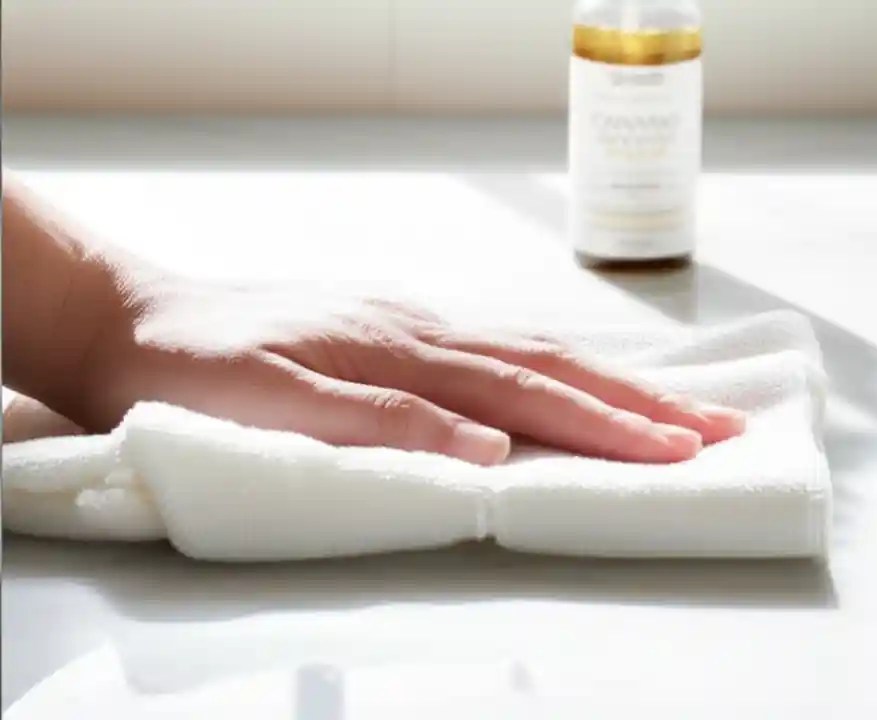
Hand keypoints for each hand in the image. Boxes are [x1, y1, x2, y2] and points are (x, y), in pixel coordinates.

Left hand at [76, 277, 745, 464]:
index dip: (610, 429)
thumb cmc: (195, 373)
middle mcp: (426, 330)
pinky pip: (505, 343)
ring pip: (538, 350)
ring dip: (617, 383)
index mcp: (404, 352)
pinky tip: (584, 374)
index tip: (682, 453)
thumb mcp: (268, 405)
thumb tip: (486, 450)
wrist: (133, 316)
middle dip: (644, 407)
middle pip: (556, 368)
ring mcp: (418, 322)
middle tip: (722, 432)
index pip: (529, 397)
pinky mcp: (402, 326)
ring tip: (681, 410)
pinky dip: (564, 362)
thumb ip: (379, 423)